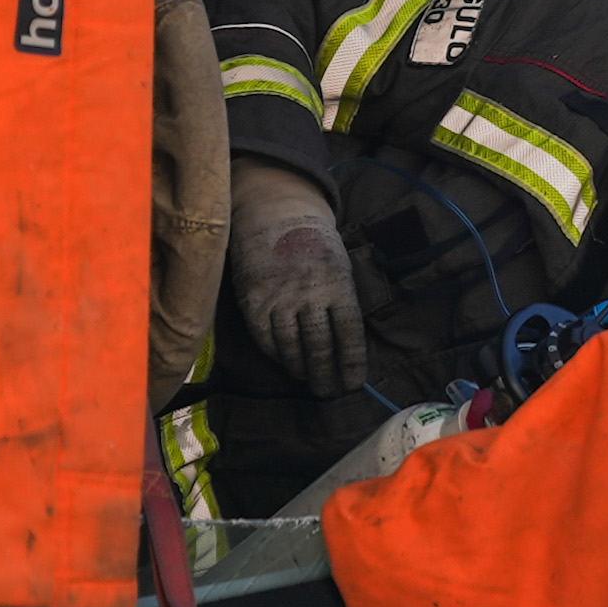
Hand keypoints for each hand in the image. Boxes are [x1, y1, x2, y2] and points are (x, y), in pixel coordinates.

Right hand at [229, 158, 367, 398]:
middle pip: (319, 347)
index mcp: (337, 284)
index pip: (348, 334)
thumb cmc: (315, 246)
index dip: (352, 363)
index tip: (353, 383)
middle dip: (326, 375)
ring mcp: (278, 298)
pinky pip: (266, 339)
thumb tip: (348, 348)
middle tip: (328, 391)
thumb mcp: (340, 266)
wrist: (273, 215)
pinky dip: (277, 355)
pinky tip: (286, 361)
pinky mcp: (253, 301)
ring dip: (301, 369)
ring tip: (308, 378)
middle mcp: (308, 294)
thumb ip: (342, 302)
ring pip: (291, 348)